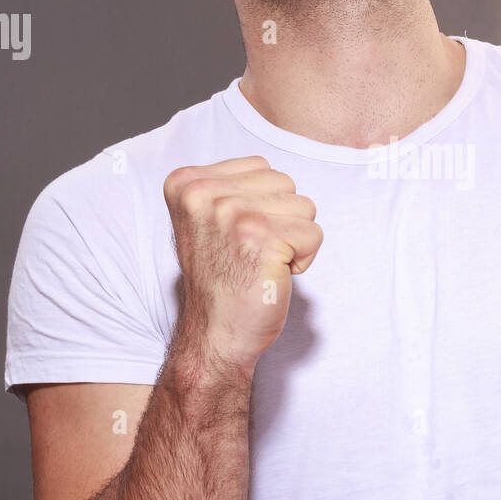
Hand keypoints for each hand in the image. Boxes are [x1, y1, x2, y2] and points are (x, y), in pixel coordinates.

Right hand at [163, 155, 323, 370]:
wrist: (215, 333)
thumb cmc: (222, 278)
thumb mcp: (209, 219)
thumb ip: (230, 186)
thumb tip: (272, 170)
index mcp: (186, 183)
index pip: (260, 166)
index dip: (262, 204)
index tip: (236, 237)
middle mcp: (204, 193)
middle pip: (285, 182)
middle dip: (282, 219)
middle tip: (252, 253)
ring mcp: (231, 213)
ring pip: (304, 206)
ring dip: (294, 238)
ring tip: (263, 262)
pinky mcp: (260, 238)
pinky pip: (314, 234)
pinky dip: (304, 259)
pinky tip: (274, 275)